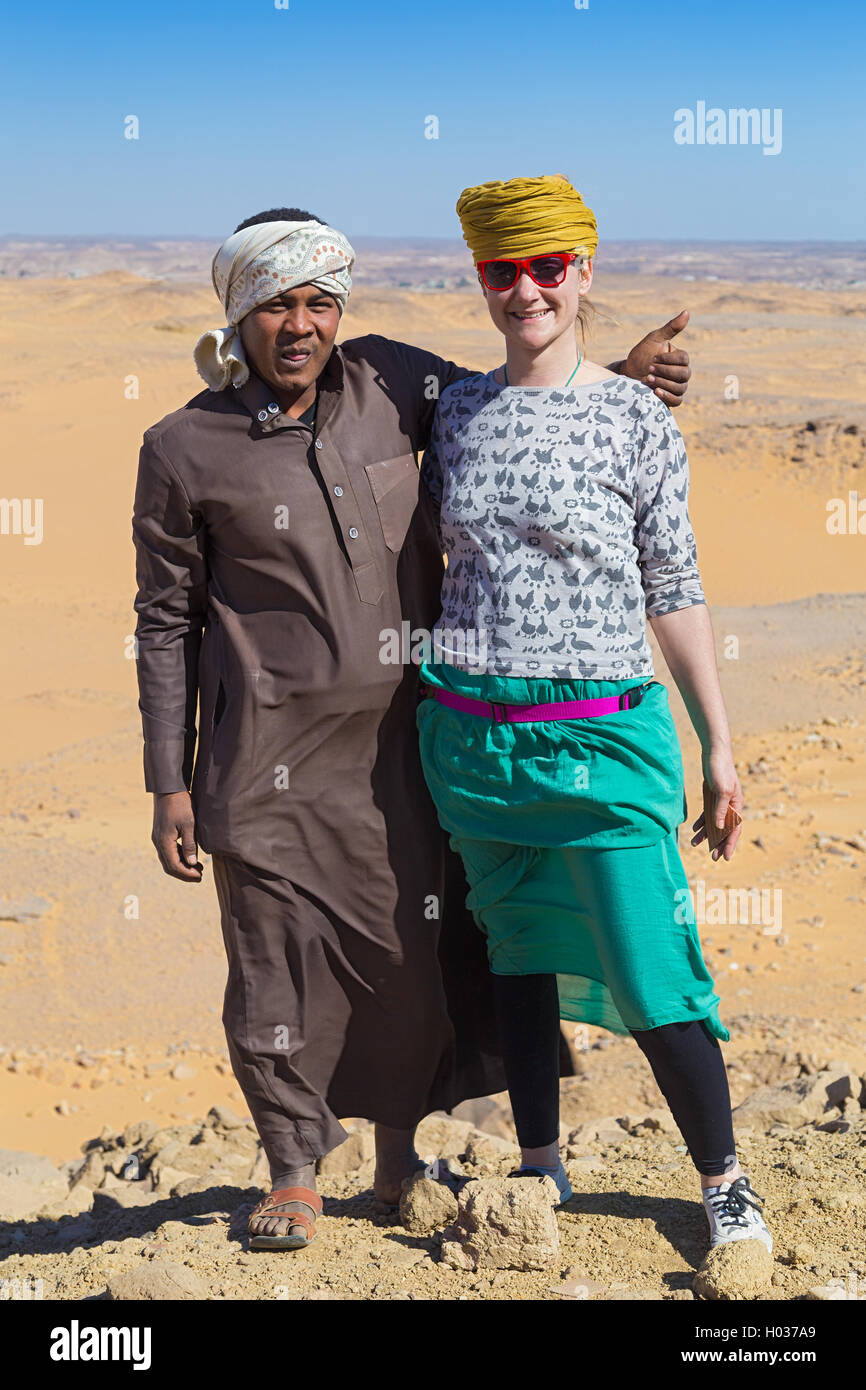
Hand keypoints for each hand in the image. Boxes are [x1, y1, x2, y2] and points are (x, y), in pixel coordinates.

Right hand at [152, 790, 202, 880]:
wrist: (168, 788)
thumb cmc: (180, 804)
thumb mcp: (190, 824)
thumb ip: (190, 844)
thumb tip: (192, 863)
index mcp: (164, 841)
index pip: (174, 866)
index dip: (187, 874)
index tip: (200, 877)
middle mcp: (158, 842)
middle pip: (169, 866)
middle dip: (184, 873)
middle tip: (200, 876)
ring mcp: (158, 837)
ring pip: (168, 859)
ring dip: (182, 866)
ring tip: (198, 868)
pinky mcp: (160, 833)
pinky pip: (168, 851)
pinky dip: (178, 857)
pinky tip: (190, 856)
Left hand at [622, 309, 690, 406]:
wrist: (627, 374)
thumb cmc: (641, 355)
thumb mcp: (653, 339)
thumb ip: (670, 328)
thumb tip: (687, 311)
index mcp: (680, 358)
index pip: (684, 359)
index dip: (669, 360)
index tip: (653, 358)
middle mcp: (682, 373)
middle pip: (684, 374)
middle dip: (665, 372)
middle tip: (649, 369)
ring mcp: (677, 387)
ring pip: (681, 388)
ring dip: (664, 383)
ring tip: (648, 379)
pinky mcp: (671, 399)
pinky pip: (677, 401)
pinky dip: (668, 396)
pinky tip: (655, 392)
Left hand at [690, 748, 742, 862]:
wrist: (714, 753)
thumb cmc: (720, 769)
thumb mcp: (721, 789)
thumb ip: (720, 808)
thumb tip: (719, 827)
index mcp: (736, 805)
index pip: (735, 829)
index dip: (730, 844)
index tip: (726, 857)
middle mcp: (730, 805)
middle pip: (725, 829)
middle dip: (719, 843)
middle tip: (713, 858)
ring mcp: (720, 802)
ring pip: (714, 823)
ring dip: (706, 834)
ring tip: (695, 844)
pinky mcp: (711, 797)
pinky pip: (707, 814)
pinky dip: (701, 822)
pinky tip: (694, 829)